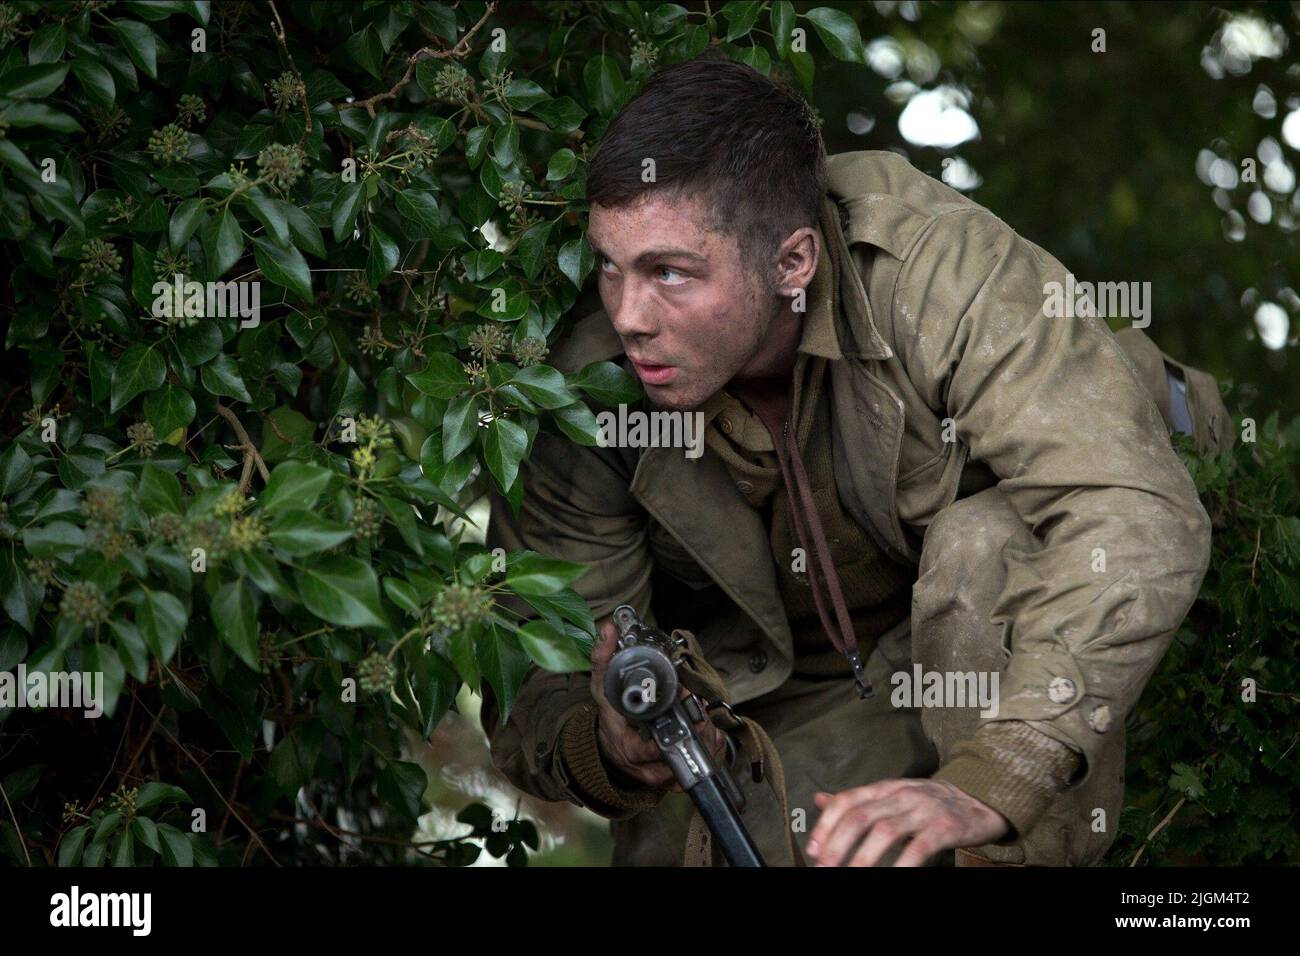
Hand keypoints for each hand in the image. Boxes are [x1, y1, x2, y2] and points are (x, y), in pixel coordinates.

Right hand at [589, 618, 726, 791]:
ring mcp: (660, 774)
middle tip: (704, 709)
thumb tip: (608, 629)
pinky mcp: (672, 777)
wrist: (609, 746)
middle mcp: (645, 766)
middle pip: (678, 756)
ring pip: (692, 763)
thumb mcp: (602, 686)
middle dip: (697, 731)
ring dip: (706, 741)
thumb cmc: (609, 717)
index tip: (684, 696)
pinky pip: (697, 767)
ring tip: (709, 720)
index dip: (672, 724)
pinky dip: (707, 750)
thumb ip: (604, 658)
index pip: (650, 747)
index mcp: (627, 747)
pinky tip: (710, 733)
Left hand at [806, 779, 1010, 865]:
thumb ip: (857, 800)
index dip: (826, 824)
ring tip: (850, 875)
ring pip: (885, 831)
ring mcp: (923, 810)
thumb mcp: (892, 794)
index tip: (813, 850)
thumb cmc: (928, 802)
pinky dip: (902, 865)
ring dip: (863, 857)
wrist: (979, 798)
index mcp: (885, 788)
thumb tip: (819, 799)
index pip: (848, 801)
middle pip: (861, 817)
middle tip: (825, 867)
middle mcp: (901, 795)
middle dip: (838, 844)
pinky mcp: (944, 828)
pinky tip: (892, 876)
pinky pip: (919, 848)